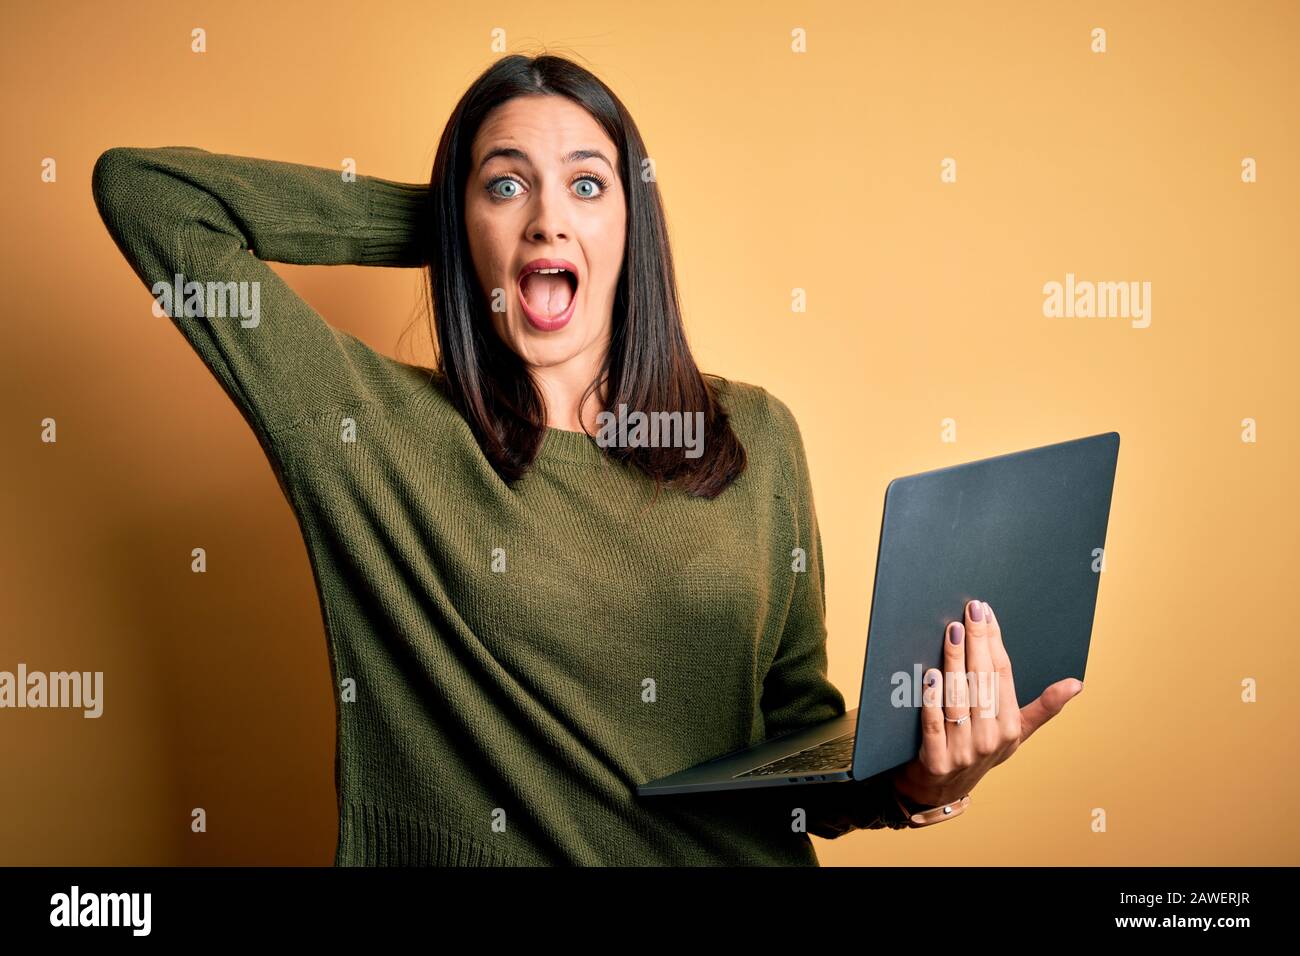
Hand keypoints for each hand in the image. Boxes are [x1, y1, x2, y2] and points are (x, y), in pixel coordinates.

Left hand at [887, 598, 1083, 810]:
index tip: (987, 612)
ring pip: (959, 699)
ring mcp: (963, 751)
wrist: (942, 789)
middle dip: (977, 643)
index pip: (1002, 675)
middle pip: (982, 682)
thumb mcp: (1016, 733)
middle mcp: (990, 739)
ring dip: (955, 663)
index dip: (995, 642)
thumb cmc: (981, 750)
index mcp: (1011, 727)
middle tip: (971, 610)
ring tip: (953, 632)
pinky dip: (931, 700)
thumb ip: (1043, 708)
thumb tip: (1077, 684)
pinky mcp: (935, 760)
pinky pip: (933, 724)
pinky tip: (929, 675)